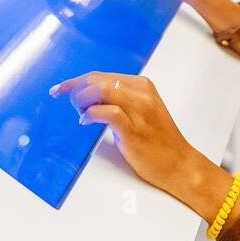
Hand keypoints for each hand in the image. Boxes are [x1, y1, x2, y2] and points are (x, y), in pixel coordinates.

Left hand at [49, 71, 201, 196]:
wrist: (180, 164)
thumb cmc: (159, 141)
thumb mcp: (141, 112)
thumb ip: (119, 101)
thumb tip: (88, 98)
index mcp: (141, 86)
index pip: (100, 75)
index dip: (75, 81)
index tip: (59, 89)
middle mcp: (141, 94)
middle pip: (96, 79)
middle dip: (75, 90)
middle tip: (70, 105)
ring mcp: (139, 111)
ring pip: (101, 90)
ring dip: (82, 100)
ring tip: (81, 114)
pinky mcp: (135, 130)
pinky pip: (107, 113)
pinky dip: (91, 115)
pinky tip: (86, 122)